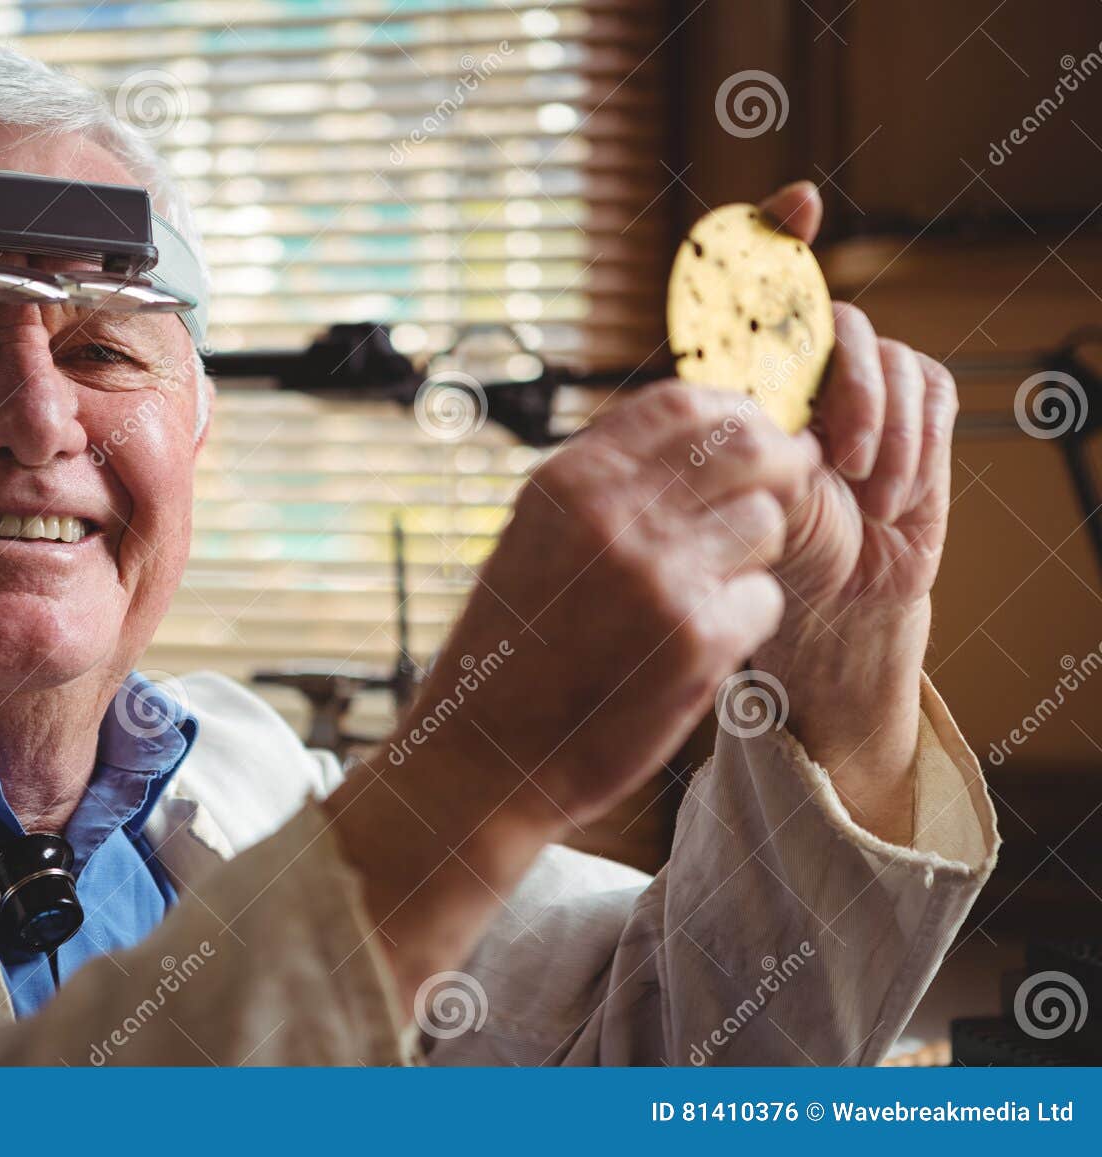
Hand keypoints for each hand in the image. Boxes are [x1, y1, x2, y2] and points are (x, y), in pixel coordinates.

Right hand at [324, 382, 817, 1005]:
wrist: (484, 756)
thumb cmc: (512, 648)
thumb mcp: (536, 537)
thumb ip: (607, 484)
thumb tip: (696, 430)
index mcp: (568, 481)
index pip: (682, 403)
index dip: (733, 414)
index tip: (750, 440)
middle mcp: (613, 515)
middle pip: (748, 448)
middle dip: (776, 469)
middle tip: (778, 500)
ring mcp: (658, 576)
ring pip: (767, 523)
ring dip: (754, 555)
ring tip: (709, 590)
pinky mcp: (696, 641)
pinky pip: (765, 600)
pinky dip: (745, 621)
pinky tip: (699, 645)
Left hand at [748, 182, 957, 840]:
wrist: (812, 631)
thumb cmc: (736, 574)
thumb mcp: (689, 512)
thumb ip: (687, 447)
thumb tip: (680, 399)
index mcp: (734, 390)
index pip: (753, 290)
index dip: (773, 234)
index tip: (796, 199)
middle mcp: (799, 382)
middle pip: (826, 317)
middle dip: (832, 367)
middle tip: (827, 444)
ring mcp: (859, 400)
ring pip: (881, 353)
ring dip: (874, 416)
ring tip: (857, 489)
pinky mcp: (914, 426)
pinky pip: (930, 391)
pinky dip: (914, 438)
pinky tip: (886, 498)